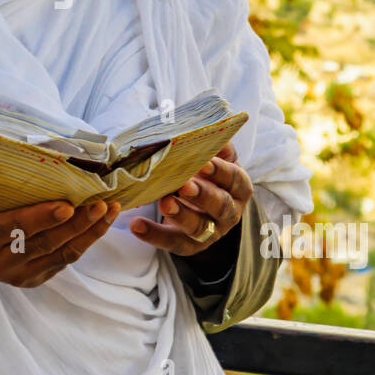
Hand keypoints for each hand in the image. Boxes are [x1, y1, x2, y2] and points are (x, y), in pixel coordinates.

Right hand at [0, 197, 120, 292]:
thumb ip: (7, 190)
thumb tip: (47, 160)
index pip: (16, 226)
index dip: (43, 217)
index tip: (68, 205)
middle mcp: (0, 261)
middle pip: (45, 242)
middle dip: (77, 224)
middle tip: (101, 204)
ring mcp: (18, 275)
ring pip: (61, 254)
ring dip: (89, 233)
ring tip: (109, 211)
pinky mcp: (34, 280)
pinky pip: (64, 260)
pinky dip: (85, 241)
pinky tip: (100, 223)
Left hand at [127, 141, 251, 256]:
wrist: (206, 206)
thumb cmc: (208, 175)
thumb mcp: (216, 159)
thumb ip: (214, 146)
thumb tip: (210, 129)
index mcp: (238, 187)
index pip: (234, 179)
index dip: (221, 172)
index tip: (204, 163)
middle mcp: (230, 211)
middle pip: (220, 205)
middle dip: (202, 195)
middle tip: (183, 185)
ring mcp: (212, 231)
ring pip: (200, 227)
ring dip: (181, 215)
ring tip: (164, 204)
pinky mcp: (191, 245)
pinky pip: (174, 242)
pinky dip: (154, 235)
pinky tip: (136, 226)